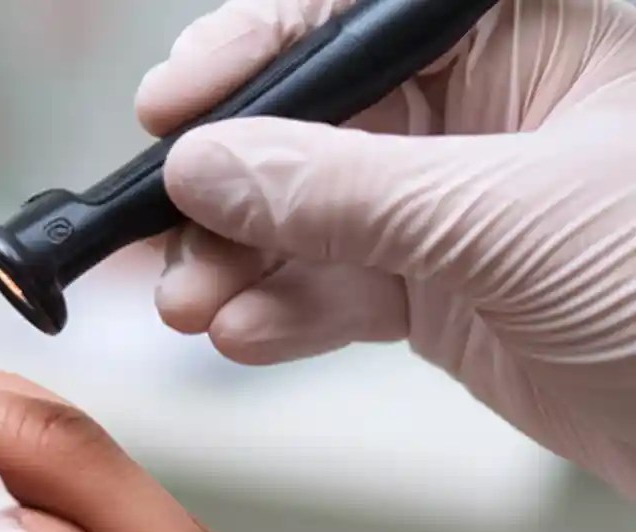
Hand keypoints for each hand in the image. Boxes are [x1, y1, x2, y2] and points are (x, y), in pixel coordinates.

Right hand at [138, 0, 635, 486]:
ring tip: (195, 302)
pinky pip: (338, 286)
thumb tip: (209, 164)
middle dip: (232, 188)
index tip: (170, 106)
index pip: (354, 16)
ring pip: (311, 216)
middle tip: (171, 234)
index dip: (252, 53)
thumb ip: (344, 190)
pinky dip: (286, 312)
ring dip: (240, 263)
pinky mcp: (443, 287)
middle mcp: (488, 108)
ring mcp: (458, 203)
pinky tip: (247, 331)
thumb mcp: (510, 220)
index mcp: (531, 34)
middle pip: (314, 124)